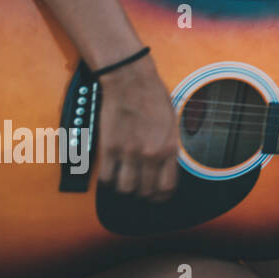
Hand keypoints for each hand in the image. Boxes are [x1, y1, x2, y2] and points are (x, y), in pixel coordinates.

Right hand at [95, 55, 179, 199]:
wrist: (131, 81)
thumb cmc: (154, 97)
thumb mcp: (172, 123)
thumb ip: (168, 147)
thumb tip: (165, 166)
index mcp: (169, 148)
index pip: (167, 187)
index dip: (161, 196)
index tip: (156, 195)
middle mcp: (150, 154)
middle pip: (144, 191)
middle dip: (142, 193)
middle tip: (138, 186)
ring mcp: (128, 152)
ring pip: (124, 189)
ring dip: (123, 187)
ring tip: (124, 178)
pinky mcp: (108, 148)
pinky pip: (105, 177)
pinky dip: (107, 179)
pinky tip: (110, 172)